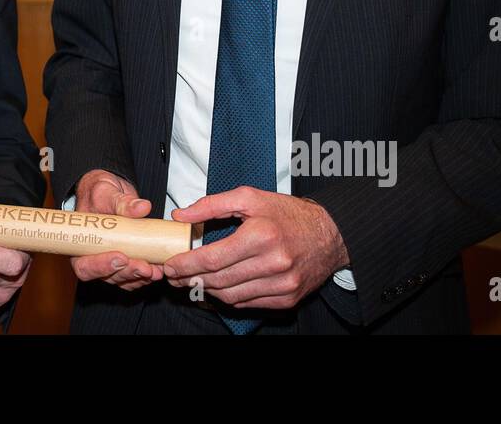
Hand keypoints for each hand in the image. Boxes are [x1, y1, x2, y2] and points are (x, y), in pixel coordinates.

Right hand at [67, 169, 162, 289]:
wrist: (111, 195)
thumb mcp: (107, 194)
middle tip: (144, 267)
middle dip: (127, 273)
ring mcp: (110, 261)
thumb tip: (142, 207)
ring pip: (123, 278)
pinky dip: (147, 274)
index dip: (101, 267)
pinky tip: (158, 268)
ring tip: (155, 270)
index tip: (120, 257)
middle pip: (107, 276)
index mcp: (81, 244)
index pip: (84, 266)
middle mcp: (94, 257)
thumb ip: (122, 202)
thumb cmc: (100, 194)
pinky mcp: (126, 261)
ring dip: (140, 276)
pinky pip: (134, 274)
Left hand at [163, 187, 347, 308]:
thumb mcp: (250, 197)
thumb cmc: (288, 213)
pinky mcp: (288, 298)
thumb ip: (212, 205)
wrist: (330, 234)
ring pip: (231, 295)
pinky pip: (248, 303)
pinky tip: (218, 286)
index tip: (170, 265)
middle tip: (174, 274)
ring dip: (207, 290)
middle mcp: (274, 263)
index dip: (186, 264)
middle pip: (219, 280)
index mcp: (261, 235)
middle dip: (190, 278)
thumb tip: (181, 215)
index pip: (213, 258)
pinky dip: (229, 297)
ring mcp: (282, 284)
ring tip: (192, 280)